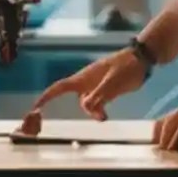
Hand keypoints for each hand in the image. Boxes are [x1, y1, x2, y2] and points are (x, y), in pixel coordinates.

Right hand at [32, 48, 146, 120]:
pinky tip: (106, 115)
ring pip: (88, 104)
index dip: (46, 97)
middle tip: (102, 116)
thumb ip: (101, 93)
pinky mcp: (105, 90)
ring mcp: (96, 86)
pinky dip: (99, 111)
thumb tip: (86, 106)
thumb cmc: (126, 66)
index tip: (35, 107)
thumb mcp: (114, 81)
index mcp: (84, 78)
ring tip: (106, 116)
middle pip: (78, 100)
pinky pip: (97, 103)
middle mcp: (87, 82)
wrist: (141, 60)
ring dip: (95, 112)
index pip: (60, 87)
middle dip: (86, 110)